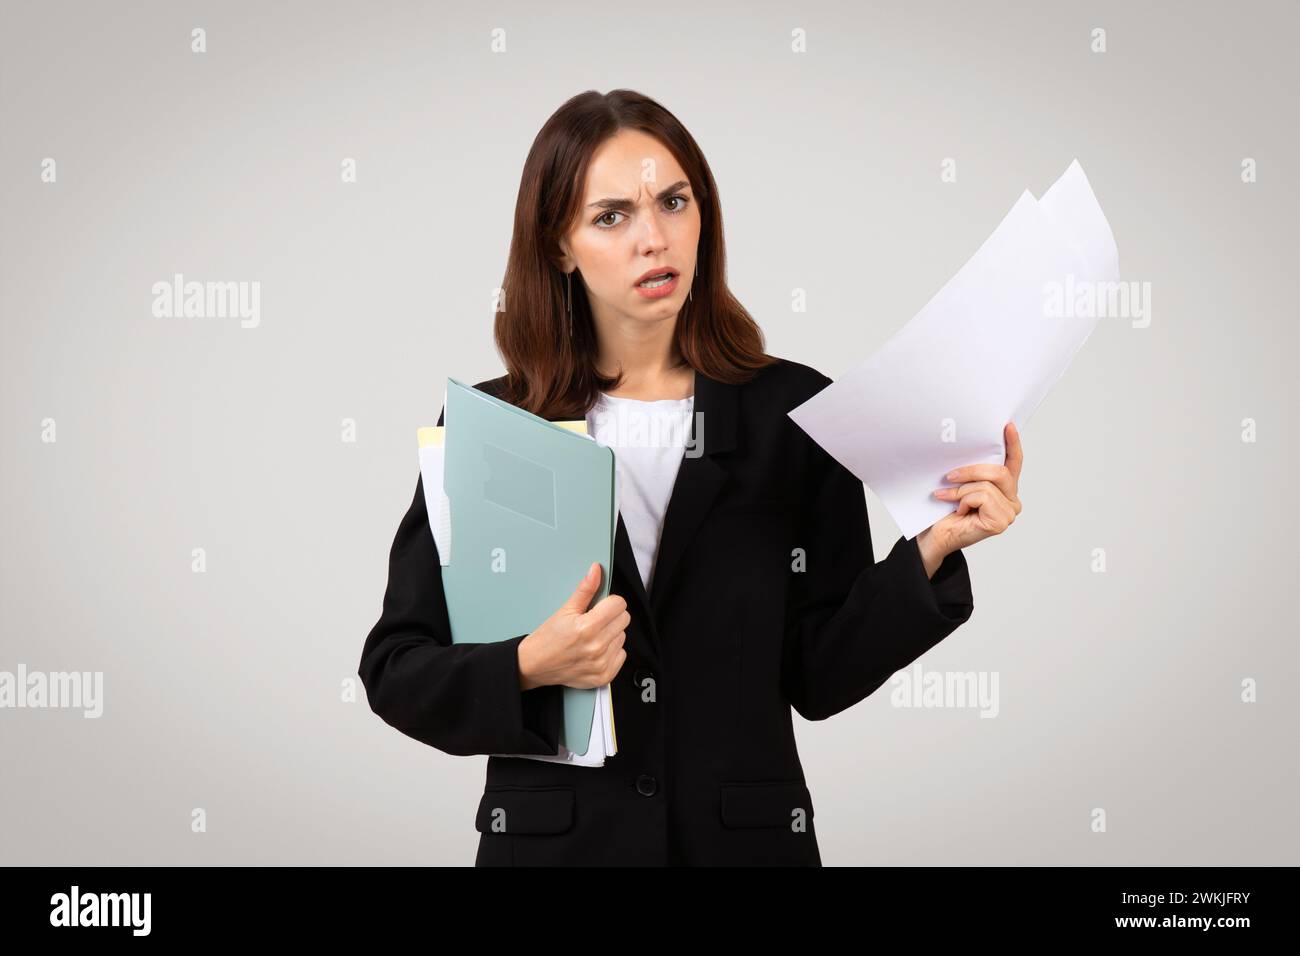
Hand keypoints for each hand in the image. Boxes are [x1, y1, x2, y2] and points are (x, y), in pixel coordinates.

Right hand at [517, 562, 628, 690]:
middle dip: (611, 617)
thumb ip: (585, 589)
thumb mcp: (565, 610)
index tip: (600, 605)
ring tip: (591, 637)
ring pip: (622, 637)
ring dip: (610, 634)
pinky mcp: (604, 676)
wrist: (535, 665)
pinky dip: (611, 651)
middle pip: (624, 619)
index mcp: (587, 627)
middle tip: (594, 621)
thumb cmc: (548, 638)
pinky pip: (621, 655)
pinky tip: (595, 650)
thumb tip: (596, 570)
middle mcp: (597, 647)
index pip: (619, 604)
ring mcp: (601, 663)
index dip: (609, 602)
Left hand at [926, 421, 1023, 555]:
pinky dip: (964, 500)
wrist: (934, 535)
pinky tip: (958, 510)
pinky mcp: (1000, 522)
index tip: (1007, 426)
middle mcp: (1011, 500)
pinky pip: (982, 497)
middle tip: (950, 475)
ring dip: (962, 490)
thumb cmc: (946, 510)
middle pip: (1000, 471)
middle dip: (972, 470)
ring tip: (948, 497)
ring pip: (988, 485)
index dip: (1013, 443)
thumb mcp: (961, 483)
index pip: (1014, 462)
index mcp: (1005, 488)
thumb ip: (973, 471)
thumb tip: (969, 447)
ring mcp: (1008, 513)